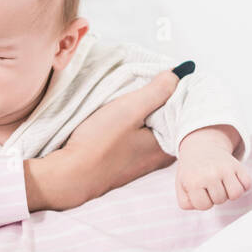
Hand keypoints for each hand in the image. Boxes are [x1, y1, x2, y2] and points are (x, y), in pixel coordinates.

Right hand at [25, 69, 181, 211]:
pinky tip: (116, 120)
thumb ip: (156, 91)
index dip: (172, 91)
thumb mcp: (129, 110)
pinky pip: (135, 138)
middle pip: (166, 120)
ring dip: (140, 114)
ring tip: (125, 101)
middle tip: (140, 85)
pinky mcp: (125, 163)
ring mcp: (142, 162)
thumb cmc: (99, 145)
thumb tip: (176, 76)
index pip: (182, 112)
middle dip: (156, 101)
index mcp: (168, 146)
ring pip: (149, 128)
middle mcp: (160, 157)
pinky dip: (130, 126)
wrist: (70, 175)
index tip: (160, 77)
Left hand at [175, 125, 250, 209]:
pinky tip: (231, 179)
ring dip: (229, 193)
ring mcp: (225, 169)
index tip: (199, 191)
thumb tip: (200, 206)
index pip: (204, 206)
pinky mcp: (237, 165)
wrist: (200, 148)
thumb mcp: (181, 185)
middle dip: (215, 196)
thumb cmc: (191, 171)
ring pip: (236, 194)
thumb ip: (185, 202)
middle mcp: (209, 174)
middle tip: (209, 185)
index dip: (202, 201)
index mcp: (193, 181)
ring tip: (221, 184)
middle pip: (220, 200)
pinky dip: (242, 185)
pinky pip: (247, 184)